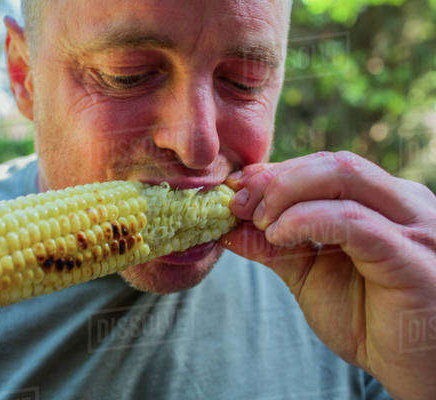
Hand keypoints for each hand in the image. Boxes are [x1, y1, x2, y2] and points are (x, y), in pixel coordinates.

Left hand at [221, 151, 435, 399]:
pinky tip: (279, 235)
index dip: (276, 172)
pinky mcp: (412, 257)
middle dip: (277, 178)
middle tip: (240, 202)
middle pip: (334, 164)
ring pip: (345, 178)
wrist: (416, 370)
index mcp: (384, 203)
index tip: (236, 187)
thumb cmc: (368, 320)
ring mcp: (413, 227)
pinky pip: (355, 222)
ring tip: (259, 220)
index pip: (325, 166)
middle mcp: (403, 205)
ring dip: (288, 192)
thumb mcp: (309, 275)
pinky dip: (308, 220)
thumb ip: (273, 247)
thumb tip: (225, 227)